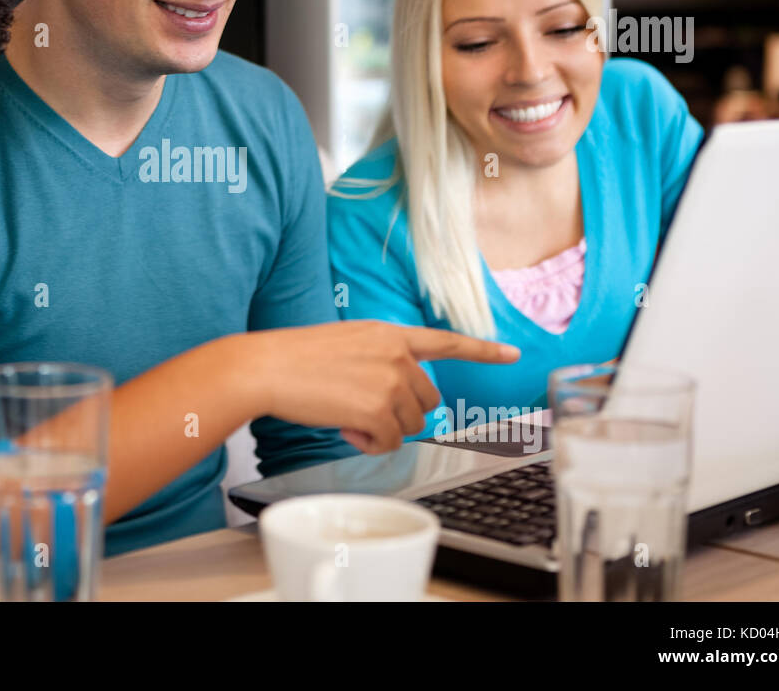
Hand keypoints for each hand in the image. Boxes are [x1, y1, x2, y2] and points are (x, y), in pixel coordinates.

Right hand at [243, 320, 519, 454]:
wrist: (267, 367)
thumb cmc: (295, 358)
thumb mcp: (346, 343)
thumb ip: (377, 359)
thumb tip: (388, 395)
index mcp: (389, 334)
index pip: (445, 341)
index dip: (482, 350)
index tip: (511, 353)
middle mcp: (397, 356)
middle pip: (428, 401)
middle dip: (402, 414)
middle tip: (362, 414)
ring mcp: (390, 383)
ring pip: (412, 425)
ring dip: (384, 430)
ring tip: (348, 419)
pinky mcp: (378, 410)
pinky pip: (391, 442)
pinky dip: (370, 444)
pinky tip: (346, 430)